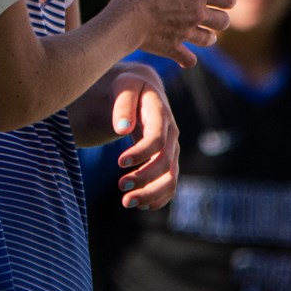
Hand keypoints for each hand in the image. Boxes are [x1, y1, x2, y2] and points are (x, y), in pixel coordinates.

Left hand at [104, 65, 179, 209]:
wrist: (140, 90)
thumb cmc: (127, 87)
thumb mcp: (123, 86)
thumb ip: (123, 104)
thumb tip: (122, 128)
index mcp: (160, 112)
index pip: (157, 138)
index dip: (141, 153)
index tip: (119, 162)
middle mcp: (171, 132)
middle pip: (166, 162)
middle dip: (144, 178)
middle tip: (120, 186)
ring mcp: (172, 148)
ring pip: (170, 178)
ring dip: (151, 194)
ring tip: (127, 202)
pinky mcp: (168, 160)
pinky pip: (170, 184)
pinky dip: (158, 197)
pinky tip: (140, 204)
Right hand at [119, 0, 233, 66]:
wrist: (125, 18)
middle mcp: (198, 15)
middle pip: (223, 22)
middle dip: (220, 18)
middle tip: (210, 14)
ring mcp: (186, 34)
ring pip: (209, 40)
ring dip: (209, 36)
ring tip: (204, 33)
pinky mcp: (173, 49)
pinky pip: (188, 59)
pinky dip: (188, 58)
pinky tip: (185, 55)